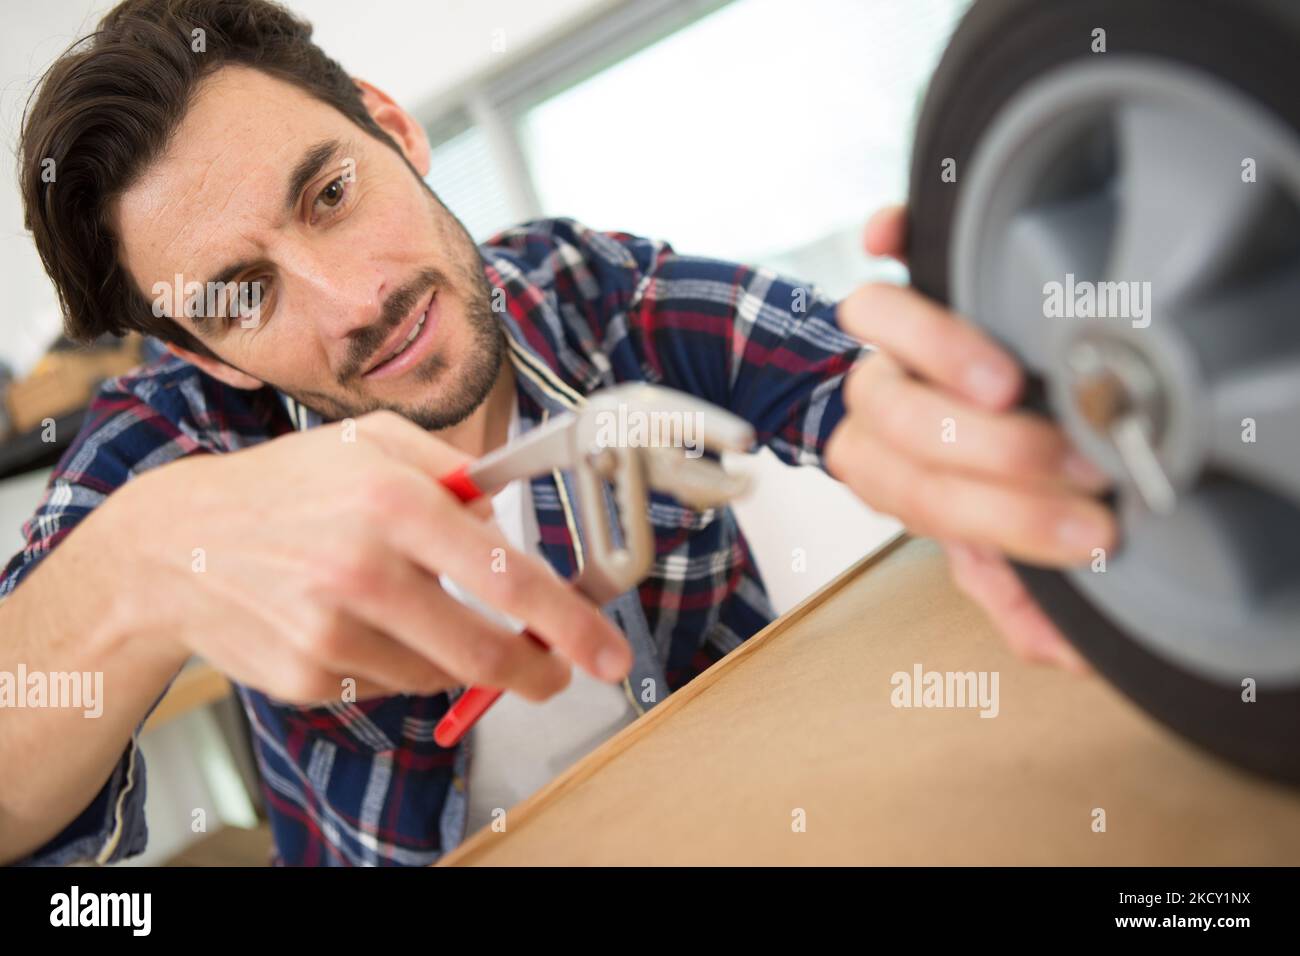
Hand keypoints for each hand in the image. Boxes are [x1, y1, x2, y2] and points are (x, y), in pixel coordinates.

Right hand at [117, 410, 630, 702]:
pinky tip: (355, 623)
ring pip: (438, 672)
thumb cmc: (285, 486)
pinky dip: (395, 662)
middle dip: (537, 672)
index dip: (569, 623)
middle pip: (484, 649)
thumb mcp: (367, 441)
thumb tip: (511, 521)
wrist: (172, 545)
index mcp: (393, 499)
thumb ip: (451, 469)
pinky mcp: (307, 675)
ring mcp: (330, 629)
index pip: (508, 574)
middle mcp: (362, 567)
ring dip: (451, 653)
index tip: (604, 650)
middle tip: (556, 676)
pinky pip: (388, 684)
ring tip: (408, 609)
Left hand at [825, 206, 1115, 673]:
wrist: (896, 396)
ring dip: (942, 360)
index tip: (1090, 535)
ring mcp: (882, 340)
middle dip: (994, 458)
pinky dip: (889, 237)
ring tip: (1008, 384)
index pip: (923, 498)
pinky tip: (901, 236)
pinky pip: (880, 252)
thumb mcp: (980, 533)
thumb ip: (1009, 583)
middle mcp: (875, 404)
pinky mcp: (902, 278)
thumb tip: (1056, 646)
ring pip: (879, 338)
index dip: (1005, 522)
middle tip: (1079, 467)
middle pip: (900, 423)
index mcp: (890, 472)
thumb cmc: (952, 468)